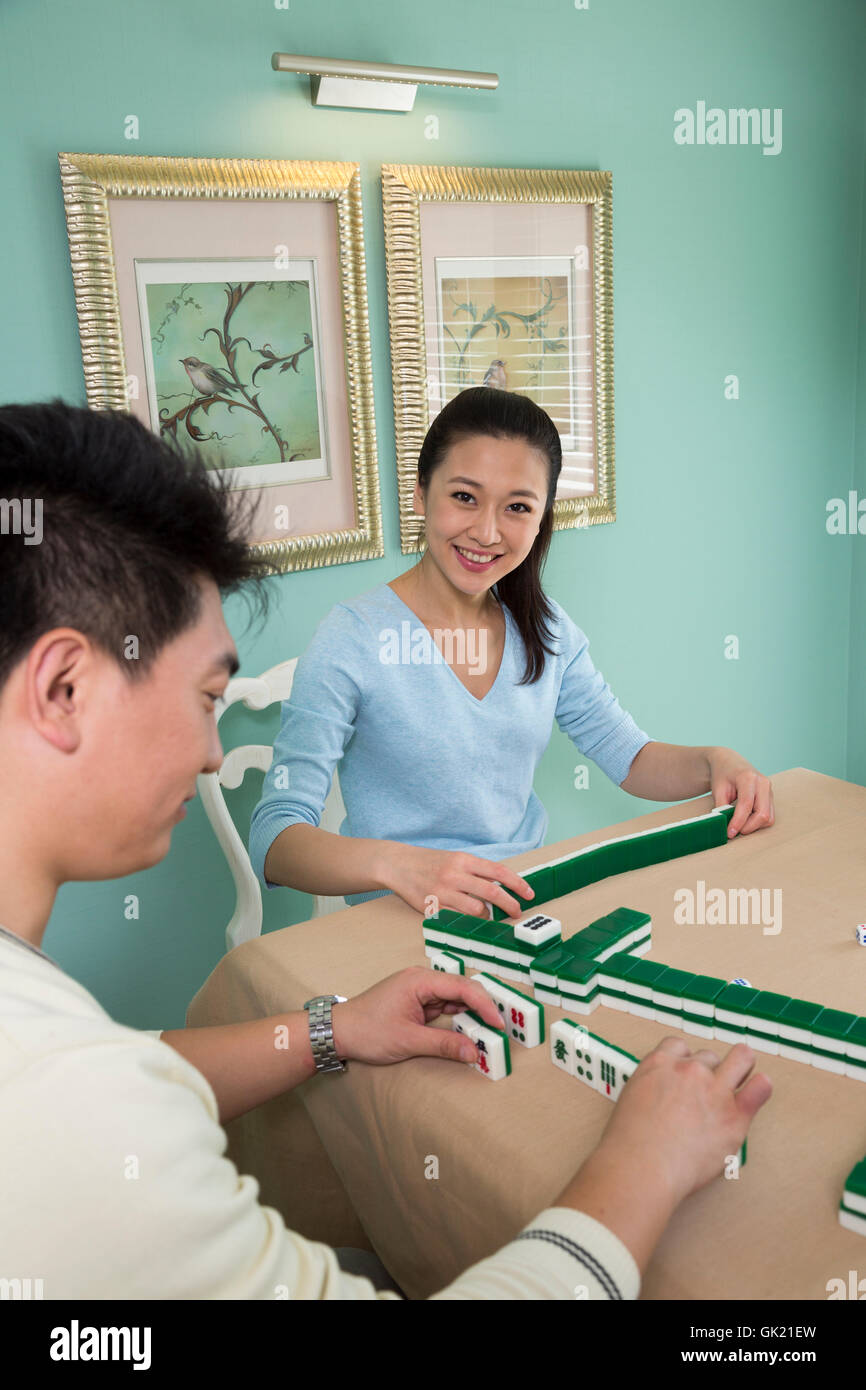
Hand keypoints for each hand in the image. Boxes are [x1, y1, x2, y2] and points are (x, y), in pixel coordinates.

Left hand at [330, 966, 503, 1066]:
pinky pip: (444, 1007)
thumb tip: (474, 1051)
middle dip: (482, 1007)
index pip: (462, 987)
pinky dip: (457, 1018)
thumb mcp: (408, 1040)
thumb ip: (444, 1044)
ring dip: (471, 1013)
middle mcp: (421, 980)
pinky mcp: (416, 1002)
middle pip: (461, 989)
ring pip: (454, 998)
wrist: (338, 1032)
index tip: (499, 1023)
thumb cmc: (367, 1030)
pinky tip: (469, 1030)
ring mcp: (418, 991)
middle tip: (500, 1026)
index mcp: (419, 980)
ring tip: (489, 1031)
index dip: (484, 1004)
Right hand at [377, 842, 534, 920]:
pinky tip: (469, 920)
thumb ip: (476, 871)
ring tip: (488, 916)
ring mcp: (443, 892)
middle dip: (510, 904)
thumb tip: (503, 886)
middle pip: (491, 893)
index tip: (529, 894)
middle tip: (517, 912)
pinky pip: (457, 919)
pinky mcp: (432, 907)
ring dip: (487, 916)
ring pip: (476, 910)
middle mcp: (455, 875)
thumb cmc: (430, 862)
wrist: (398, 864)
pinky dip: (467, 921)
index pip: (498, 872)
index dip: (517, 884)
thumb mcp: (455, 859)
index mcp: (463, 860)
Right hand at [591, 1037, 771, 1206]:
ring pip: (740, 1060)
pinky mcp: (734, 1114)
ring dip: (741, 1067)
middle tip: (709, 1090)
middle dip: (710, 1070)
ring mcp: (714, 1090)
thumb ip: (651, 1090)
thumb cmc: (630, 1144)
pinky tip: (758, 1089)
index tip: (687, 1073)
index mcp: (659, 1064)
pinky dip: (761, 1087)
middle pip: (709, 1056)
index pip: (678, 1046)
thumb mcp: (630, 1100)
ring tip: (743, 1075)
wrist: (642, 1167)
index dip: (684, 1060)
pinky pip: (759, 1088)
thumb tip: (661, 1099)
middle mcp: (689, 1071)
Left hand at [708, 749, 774, 836]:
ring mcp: (769, 790)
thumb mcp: (718, 789)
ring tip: (738, 825)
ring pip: (768, 818)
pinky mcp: (770, 797)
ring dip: (754, 826)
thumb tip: (724, 827)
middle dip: (748, 827)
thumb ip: (722, 808)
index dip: (738, 822)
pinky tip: (745, 820)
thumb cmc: (722, 774)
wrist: (729, 762)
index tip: (730, 833)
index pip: (746, 805)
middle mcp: (763, 783)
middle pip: (763, 814)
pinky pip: (769, 815)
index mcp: (748, 778)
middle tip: (733, 832)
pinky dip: (757, 822)